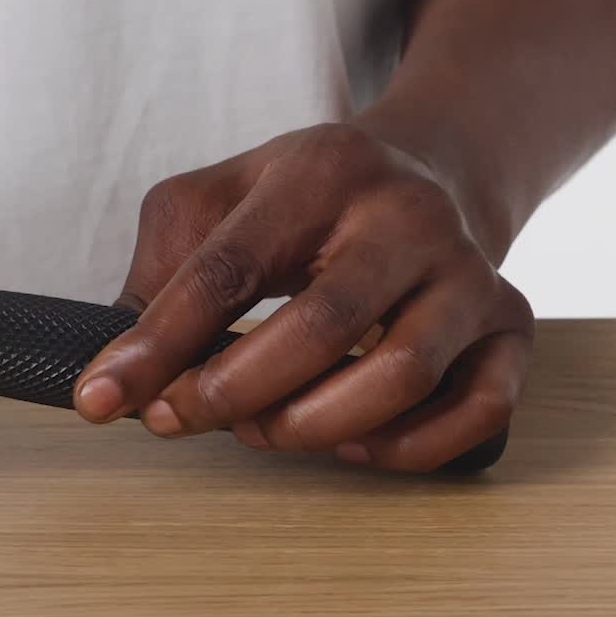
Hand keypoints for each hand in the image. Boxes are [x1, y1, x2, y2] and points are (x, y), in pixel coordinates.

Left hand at [72, 122, 530, 470]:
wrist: (434, 170)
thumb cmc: (308, 199)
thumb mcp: (219, 196)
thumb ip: (163, 266)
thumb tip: (124, 365)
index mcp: (321, 171)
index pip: (228, 267)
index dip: (159, 342)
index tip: (102, 396)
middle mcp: (407, 216)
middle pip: (322, 325)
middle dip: (233, 391)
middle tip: (177, 417)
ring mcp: (470, 270)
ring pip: (404, 374)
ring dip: (314, 425)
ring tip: (258, 429)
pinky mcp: (513, 322)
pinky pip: (479, 408)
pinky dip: (407, 446)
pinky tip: (349, 442)